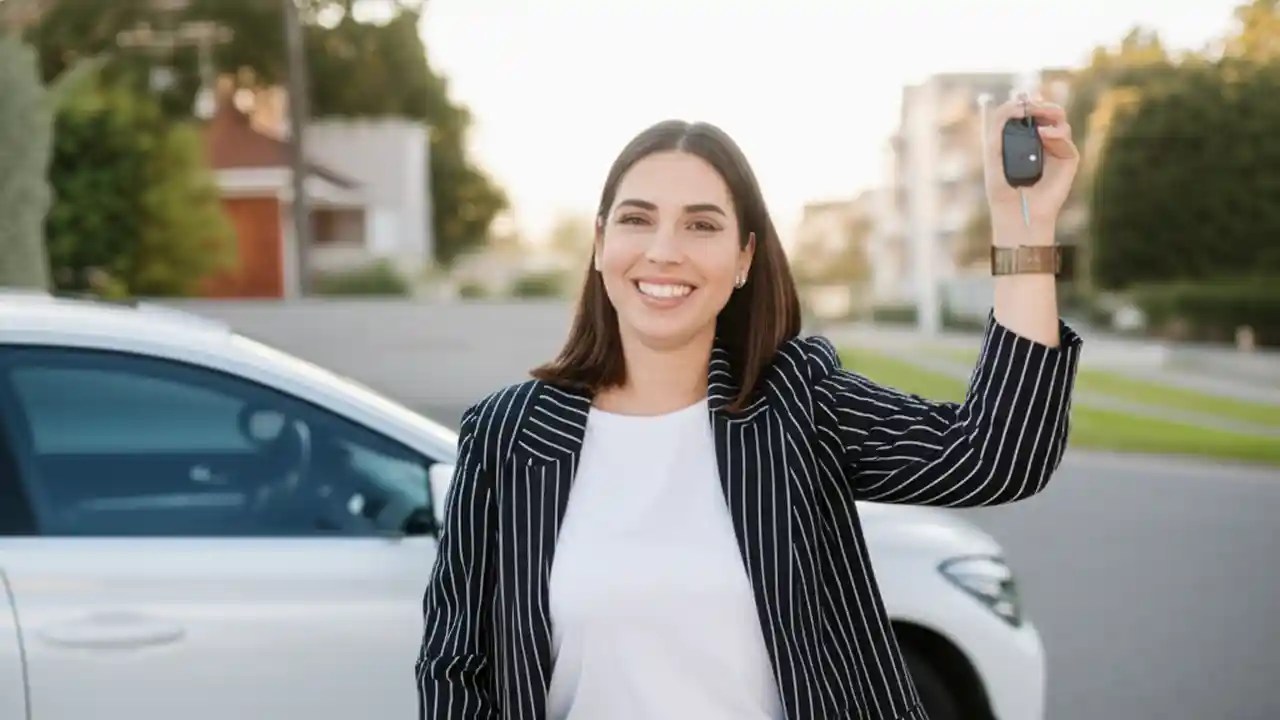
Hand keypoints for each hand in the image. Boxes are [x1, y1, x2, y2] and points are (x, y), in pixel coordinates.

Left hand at [983, 94, 1079, 243]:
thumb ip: (998, 128)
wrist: (1016, 214)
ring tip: (1037, 119)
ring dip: (1050, 113)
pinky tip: (1043, 134)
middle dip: (1041, 105)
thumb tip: (1016, 105)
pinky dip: (1056, 133)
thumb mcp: (993, 154)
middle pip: (1048, 112)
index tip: (1019, 101)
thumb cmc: (1001, 189)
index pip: (1029, 113)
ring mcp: (1055, 150)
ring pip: (1060, 121)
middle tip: (1032, 105)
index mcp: (1022, 140)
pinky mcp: (1068, 160)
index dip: (1026, 103)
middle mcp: (1041, 142)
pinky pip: (1067, 140)